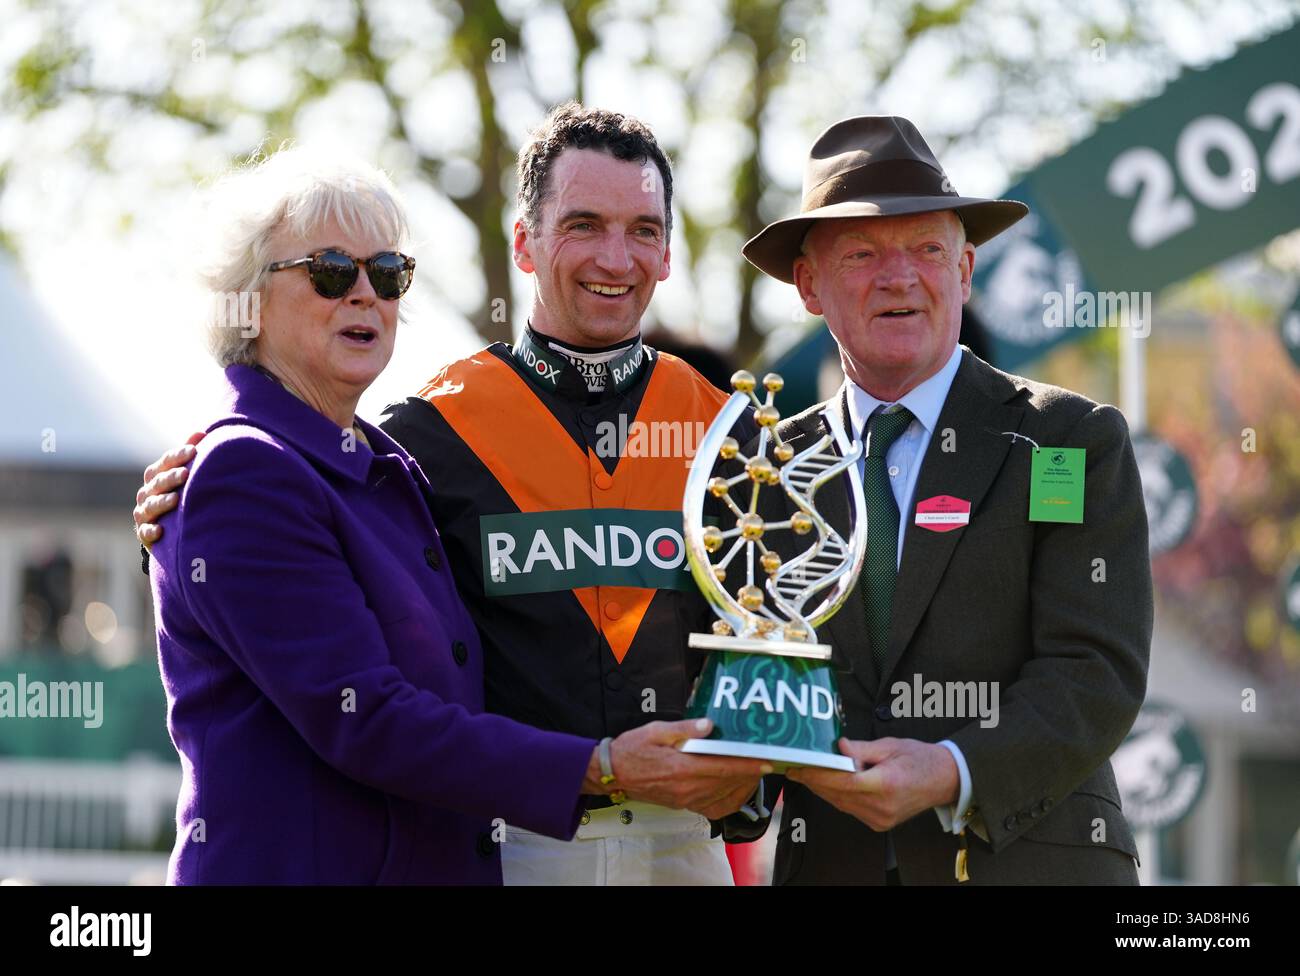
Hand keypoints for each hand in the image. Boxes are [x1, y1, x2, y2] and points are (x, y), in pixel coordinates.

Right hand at [133, 432, 204, 546]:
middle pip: (158, 483)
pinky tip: (160, 530)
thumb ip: (189, 454)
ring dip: (161, 502)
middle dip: (170, 478)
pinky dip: (151, 531)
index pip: (165, 463)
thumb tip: (202, 432)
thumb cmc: (178, 494)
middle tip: (185, 474)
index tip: (194, 450)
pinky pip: (145, 532)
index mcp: (156, 476)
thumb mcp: (182, 474)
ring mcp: (144, 512)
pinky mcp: (145, 533)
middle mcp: (147, 492)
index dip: (178, 456)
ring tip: (175, 499)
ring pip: (151, 506)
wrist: (167, 529)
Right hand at [603, 719, 771, 819]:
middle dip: (750, 774)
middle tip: (766, 762)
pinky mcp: (683, 805)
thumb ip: (684, 729)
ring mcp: (686, 800)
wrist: (614, 772)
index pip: (723, 768)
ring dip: (743, 787)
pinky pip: (714, 809)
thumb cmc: (633, 749)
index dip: (747, 766)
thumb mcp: (656, 731)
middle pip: (728, 783)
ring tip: (754, 773)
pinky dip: (730, 801)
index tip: (766, 761)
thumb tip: (708, 725)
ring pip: (724, 797)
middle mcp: (687, 788)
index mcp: (682, 768)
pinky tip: (736, 790)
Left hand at [785, 737, 958, 830]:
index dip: (818, 774)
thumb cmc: (920, 759)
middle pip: (837, 794)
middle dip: (813, 781)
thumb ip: (862, 749)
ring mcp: (880, 818)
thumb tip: (839, 747)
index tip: (800, 765)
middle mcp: (881, 806)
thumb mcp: (891, 746)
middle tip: (794, 767)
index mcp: (885, 784)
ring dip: (821, 789)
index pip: (842, 782)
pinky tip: (826, 784)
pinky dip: (836, 796)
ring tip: (804, 774)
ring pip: (840, 804)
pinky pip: (850, 809)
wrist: (944, 780)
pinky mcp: (879, 823)